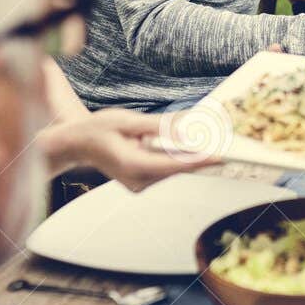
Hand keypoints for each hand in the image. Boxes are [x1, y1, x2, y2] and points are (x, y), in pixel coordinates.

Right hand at [39, 109, 214, 190]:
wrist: (77, 144)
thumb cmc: (99, 129)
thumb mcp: (127, 120)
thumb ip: (158, 126)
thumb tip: (185, 129)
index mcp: (132, 165)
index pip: (172, 164)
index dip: (198, 160)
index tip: (219, 156)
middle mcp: (137, 180)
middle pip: (177, 168)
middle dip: (200, 156)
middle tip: (227, 148)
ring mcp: (139, 184)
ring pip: (173, 169)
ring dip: (189, 156)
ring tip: (211, 144)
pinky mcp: (142, 182)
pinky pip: (166, 169)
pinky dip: (178, 158)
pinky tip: (188, 146)